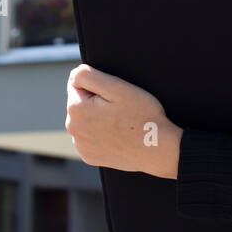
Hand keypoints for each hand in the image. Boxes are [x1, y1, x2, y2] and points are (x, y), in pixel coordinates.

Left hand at [65, 64, 181, 178]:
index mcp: (76, 109)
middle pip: (80, 103)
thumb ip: (88, 75)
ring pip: (85, 120)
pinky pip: (90, 138)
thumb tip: (74, 76)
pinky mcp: (89, 156)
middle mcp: (73, 129)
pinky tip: (117, 136)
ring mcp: (81, 145)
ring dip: (97, 118)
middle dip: (96, 102)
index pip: (77, 84)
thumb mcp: (117, 87)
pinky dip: (101, 135)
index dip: (98, 86)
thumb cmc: (141, 116)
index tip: (113, 96)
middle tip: (120, 110)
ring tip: (120, 123)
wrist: (158, 148)